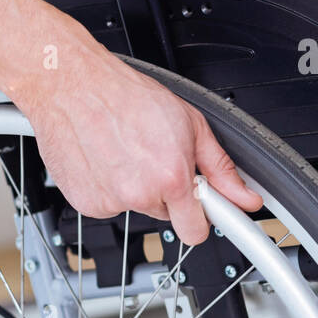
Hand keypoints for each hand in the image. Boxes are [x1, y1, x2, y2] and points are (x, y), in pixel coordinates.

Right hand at [14, 39, 262, 243]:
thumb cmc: (127, 97)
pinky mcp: (85, 203)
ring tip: (128, 150)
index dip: (203, 217)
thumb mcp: (191, 124)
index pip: (196, 231)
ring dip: (138, 187)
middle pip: (168, 214)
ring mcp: (109, 201)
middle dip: (169, 192)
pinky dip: (110, 186)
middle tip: (158, 158)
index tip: (207, 209)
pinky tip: (108, 158)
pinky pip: (110, 204)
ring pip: (138, 206)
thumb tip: (245, 197)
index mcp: (171, 178)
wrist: (73, 85)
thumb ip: (221, 168)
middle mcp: (140, 194)